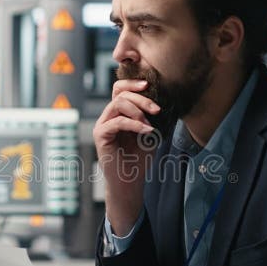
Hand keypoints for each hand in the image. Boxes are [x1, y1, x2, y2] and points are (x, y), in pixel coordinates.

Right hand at [93, 80, 159, 234]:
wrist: (129, 182)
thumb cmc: (139, 160)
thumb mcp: (150, 133)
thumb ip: (152, 116)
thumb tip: (166, 98)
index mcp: (118, 114)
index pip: (120, 89)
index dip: (132, 83)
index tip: (149, 84)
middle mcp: (107, 117)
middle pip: (120, 93)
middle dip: (141, 98)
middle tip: (157, 109)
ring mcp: (102, 125)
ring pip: (118, 104)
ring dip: (138, 111)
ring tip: (150, 125)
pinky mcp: (100, 135)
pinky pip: (117, 121)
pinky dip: (135, 124)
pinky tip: (148, 131)